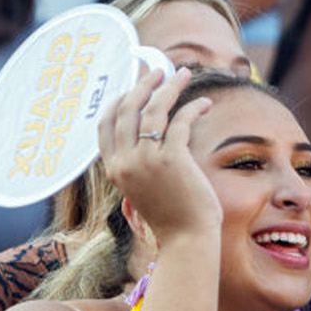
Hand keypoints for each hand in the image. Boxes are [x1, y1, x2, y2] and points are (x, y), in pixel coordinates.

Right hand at [97, 67, 219, 242]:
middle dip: (142, 85)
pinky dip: (193, 108)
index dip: (118, 100)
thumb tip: (150, 138)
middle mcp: (125, 162)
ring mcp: (147, 160)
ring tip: (181, 74)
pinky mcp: (172, 160)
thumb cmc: (172, 216)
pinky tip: (204, 103)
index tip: (133, 86)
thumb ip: (140, 165)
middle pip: (127, 110)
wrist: (186, 240)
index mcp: (115, 169)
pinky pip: (180, 122)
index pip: (105, 125)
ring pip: (152, 111)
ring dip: (167, 88)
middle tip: (157, 70)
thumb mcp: (145, 188)